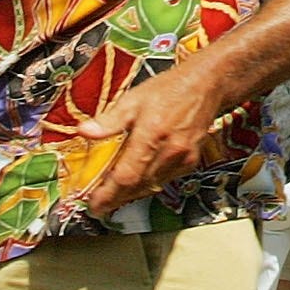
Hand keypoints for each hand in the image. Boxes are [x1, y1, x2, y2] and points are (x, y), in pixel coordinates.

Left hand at [76, 58, 234, 216]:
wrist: (205, 85)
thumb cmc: (169, 90)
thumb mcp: (133, 99)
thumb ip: (108, 120)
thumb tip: (84, 131)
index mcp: (151, 133)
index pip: (126, 176)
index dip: (107, 195)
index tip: (93, 204)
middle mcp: (169, 150)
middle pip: (137, 187)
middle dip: (115, 198)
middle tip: (98, 202)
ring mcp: (182, 158)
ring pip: (150, 187)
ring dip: (130, 193)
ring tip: (113, 193)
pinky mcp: (190, 162)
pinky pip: (164, 181)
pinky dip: (147, 184)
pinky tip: (136, 179)